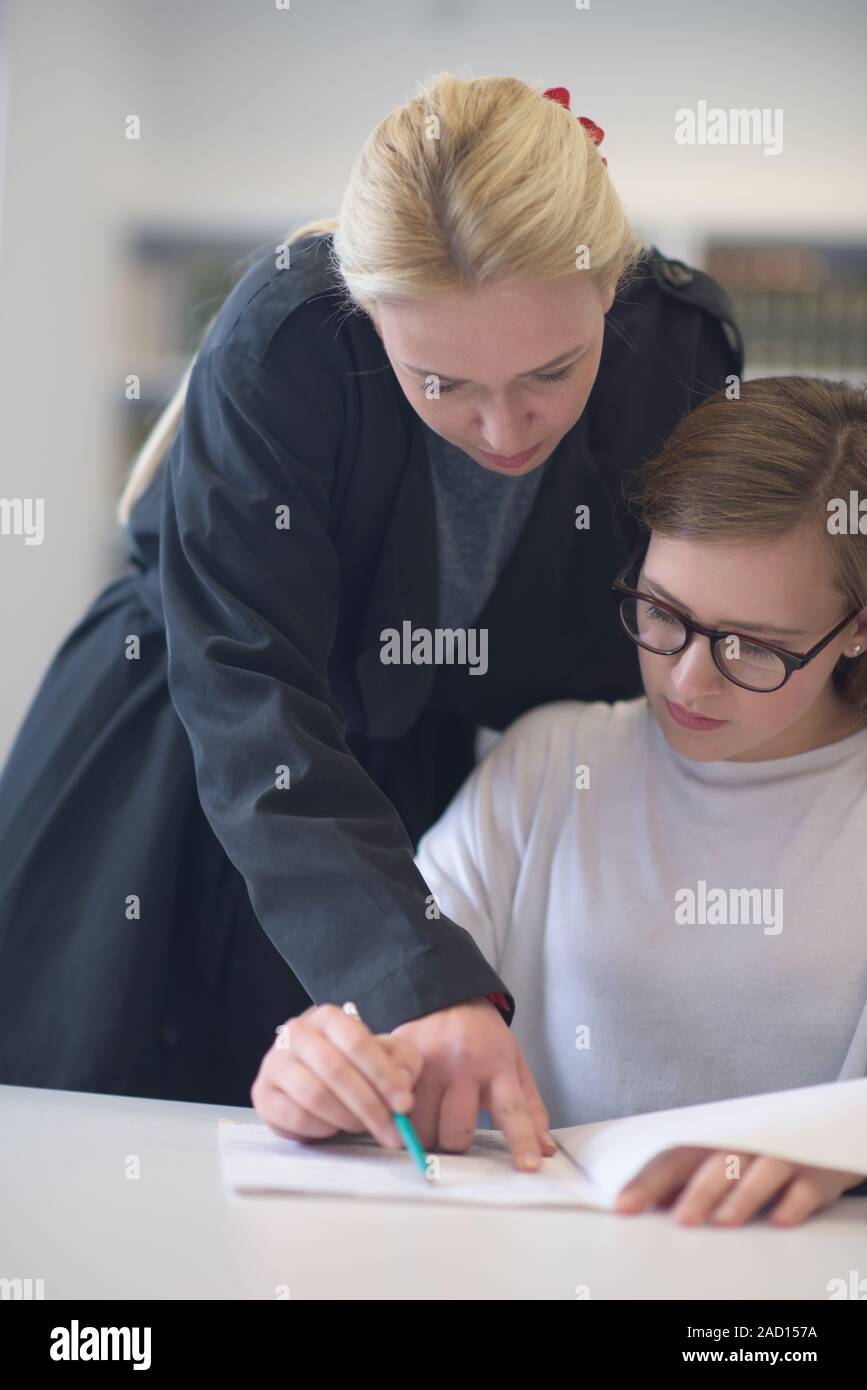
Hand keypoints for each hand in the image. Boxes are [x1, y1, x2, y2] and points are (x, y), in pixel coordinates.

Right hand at [251, 1003, 424, 1149]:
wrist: (321, 1080)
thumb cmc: (359, 1067)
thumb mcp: (390, 1057)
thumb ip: (404, 1063)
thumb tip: (402, 1082)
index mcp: (328, 1017)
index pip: (357, 1042)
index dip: (383, 1076)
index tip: (405, 1106)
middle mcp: (296, 1033)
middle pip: (335, 1070)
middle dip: (369, 1105)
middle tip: (393, 1132)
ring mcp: (275, 1062)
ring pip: (314, 1095)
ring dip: (346, 1119)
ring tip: (363, 1127)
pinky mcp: (263, 1094)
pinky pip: (295, 1117)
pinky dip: (322, 1129)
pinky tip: (334, 1128)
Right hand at [390, 995, 556, 1170]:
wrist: (447, 994)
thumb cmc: (483, 1036)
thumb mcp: (514, 1063)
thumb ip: (530, 1108)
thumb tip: (546, 1150)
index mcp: (496, 1065)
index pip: (512, 1111)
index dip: (521, 1142)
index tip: (528, 1167)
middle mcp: (462, 1064)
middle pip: (456, 1132)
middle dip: (456, 1143)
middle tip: (455, 1132)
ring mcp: (429, 1062)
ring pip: (423, 1127)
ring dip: (427, 1134)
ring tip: (432, 1117)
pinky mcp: (402, 1059)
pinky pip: (397, 1107)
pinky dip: (403, 1117)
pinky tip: (408, 1108)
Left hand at [614, 1145, 865, 1226]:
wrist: (820, 1127)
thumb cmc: (755, 1145)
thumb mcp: (720, 1154)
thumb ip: (688, 1175)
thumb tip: (654, 1200)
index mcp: (713, 1136)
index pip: (674, 1156)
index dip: (648, 1179)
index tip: (624, 1204)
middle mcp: (745, 1141)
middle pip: (716, 1162)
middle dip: (696, 1191)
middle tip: (680, 1220)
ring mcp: (782, 1153)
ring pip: (761, 1171)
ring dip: (743, 1195)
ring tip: (723, 1221)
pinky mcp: (816, 1171)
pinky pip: (804, 1186)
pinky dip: (793, 1202)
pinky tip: (779, 1219)